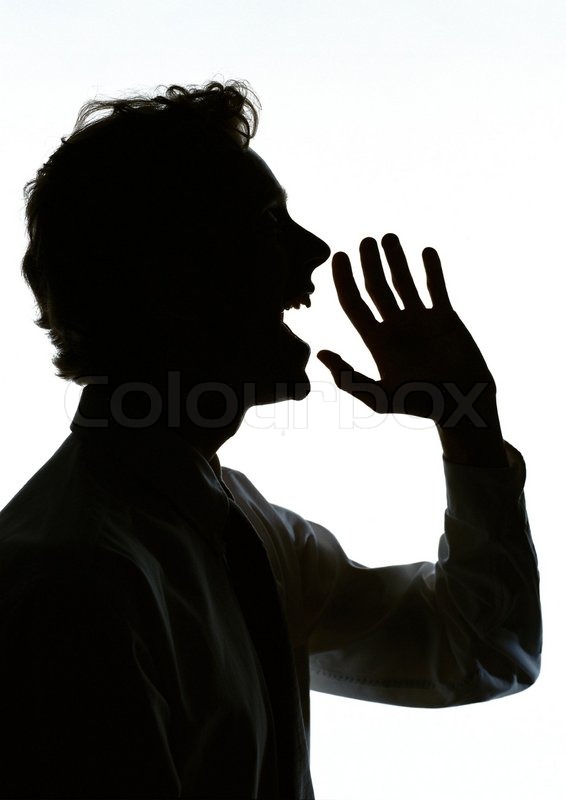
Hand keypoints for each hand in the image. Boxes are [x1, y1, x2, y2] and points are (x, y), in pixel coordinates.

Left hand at [318, 234, 506, 461]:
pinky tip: (425, 251)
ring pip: (404, 282)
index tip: (339, 256)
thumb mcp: (379, 397)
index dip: (344, 280)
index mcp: (376, 341)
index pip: (353, 304)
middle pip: (377, 287)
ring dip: (396, 259)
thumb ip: (349, 378)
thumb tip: (321, 353)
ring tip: (388, 237)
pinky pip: (436, 287)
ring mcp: (420, 320)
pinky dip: (432, 269)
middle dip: (369, 263)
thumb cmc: (420, 405)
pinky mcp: (446, 318)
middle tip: (364, 241)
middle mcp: (395, 326)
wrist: (462, 406)